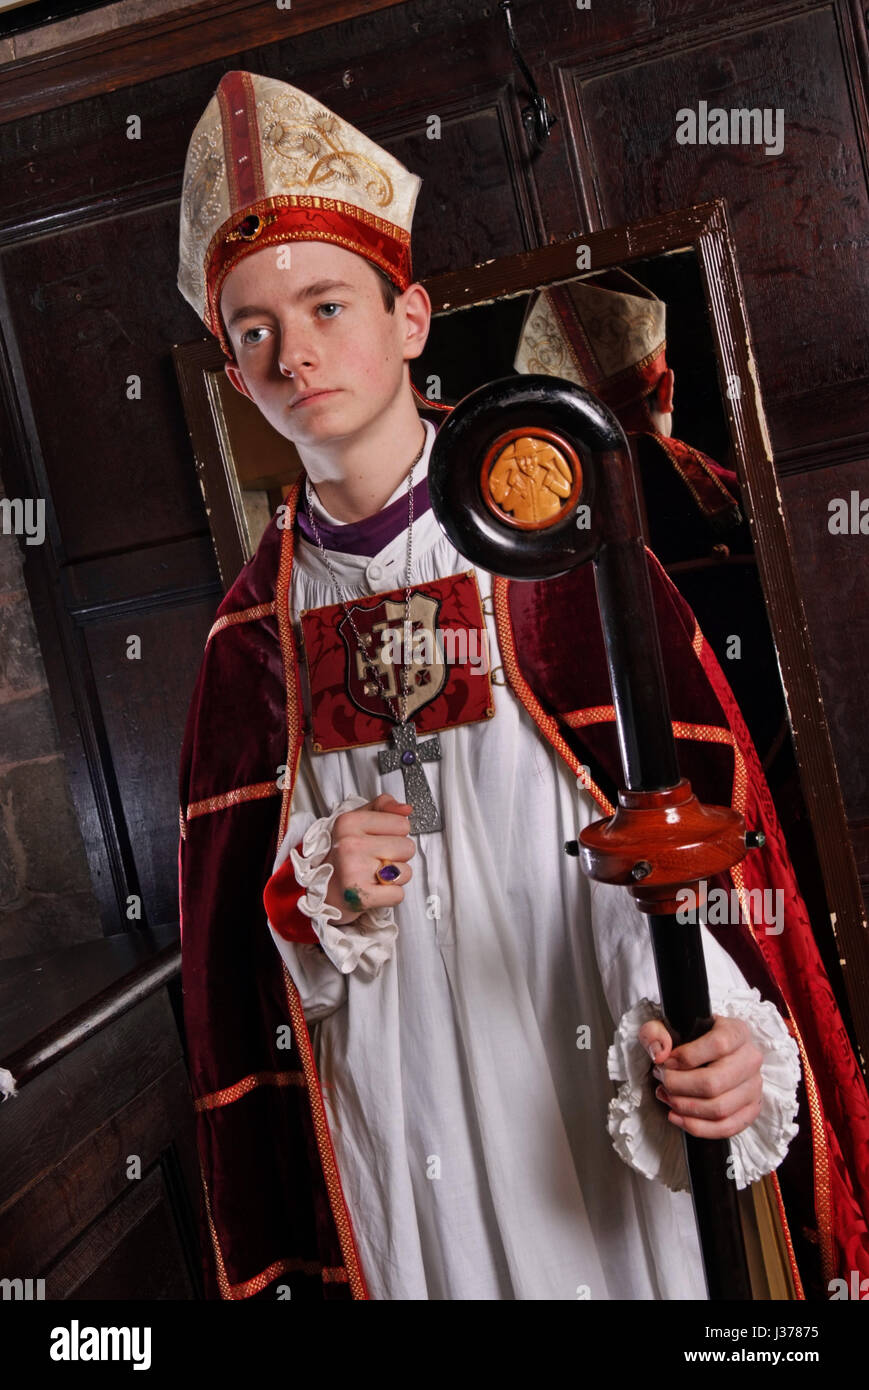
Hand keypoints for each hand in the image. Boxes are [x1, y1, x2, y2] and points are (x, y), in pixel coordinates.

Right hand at [322, 793, 414, 924]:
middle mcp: (350, 844)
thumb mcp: (358, 822)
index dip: (394, 834)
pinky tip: (374, 891)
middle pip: (407, 848)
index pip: (402, 823)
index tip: (376, 841)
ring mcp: (354, 871)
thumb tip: (406, 809)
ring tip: (373, 876)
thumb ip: (383, 807)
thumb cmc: (344, 855)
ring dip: (394, 878)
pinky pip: (398, 894)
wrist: (322, 892)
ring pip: (406, 872)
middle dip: (397, 856)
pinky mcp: (361, 896)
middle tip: (374, 861)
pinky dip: (390, 896)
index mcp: (349, 822)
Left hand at [637, 1015, 763, 1138]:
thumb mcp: (669, 1026)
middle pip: (715, 1082)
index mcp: (737, 1032)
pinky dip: (697, 1127)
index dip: (687, 1057)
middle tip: (661, 1080)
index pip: (718, 1045)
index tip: (665, 1062)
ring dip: (685, 1107)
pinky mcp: (751, 1110)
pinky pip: (727, 1127)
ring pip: (720, 1108)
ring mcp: (754, 1087)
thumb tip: (659, 1053)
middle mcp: (751, 1059)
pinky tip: (677, 1116)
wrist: (710, 1053)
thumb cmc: (691, 1040)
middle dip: (679, 1086)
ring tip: (666, 1096)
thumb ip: (656, 1032)